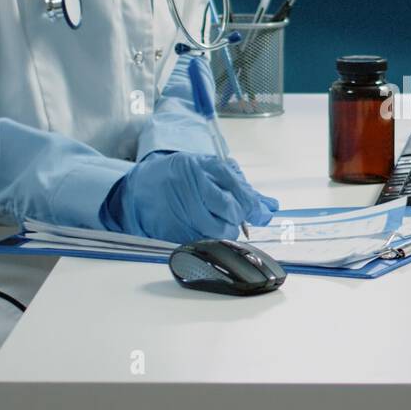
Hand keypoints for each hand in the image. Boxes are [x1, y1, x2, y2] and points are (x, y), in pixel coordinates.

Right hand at [105, 150, 278, 244]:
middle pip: (230, 212)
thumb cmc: (179, 175)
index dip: (252, 204)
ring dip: (225, 231)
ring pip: (219, 231)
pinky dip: (208, 239)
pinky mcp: (172, 230)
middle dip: (238, 219)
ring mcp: (181, 210)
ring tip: (217, 223)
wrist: (140, 188)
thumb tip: (270, 208)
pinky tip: (203, 229)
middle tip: (233, 218)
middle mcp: (192, 188)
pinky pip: (202, 241)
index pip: (238, 190)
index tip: (259, 213)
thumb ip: (239, 187)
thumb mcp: (206, 169)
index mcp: (202, 168)